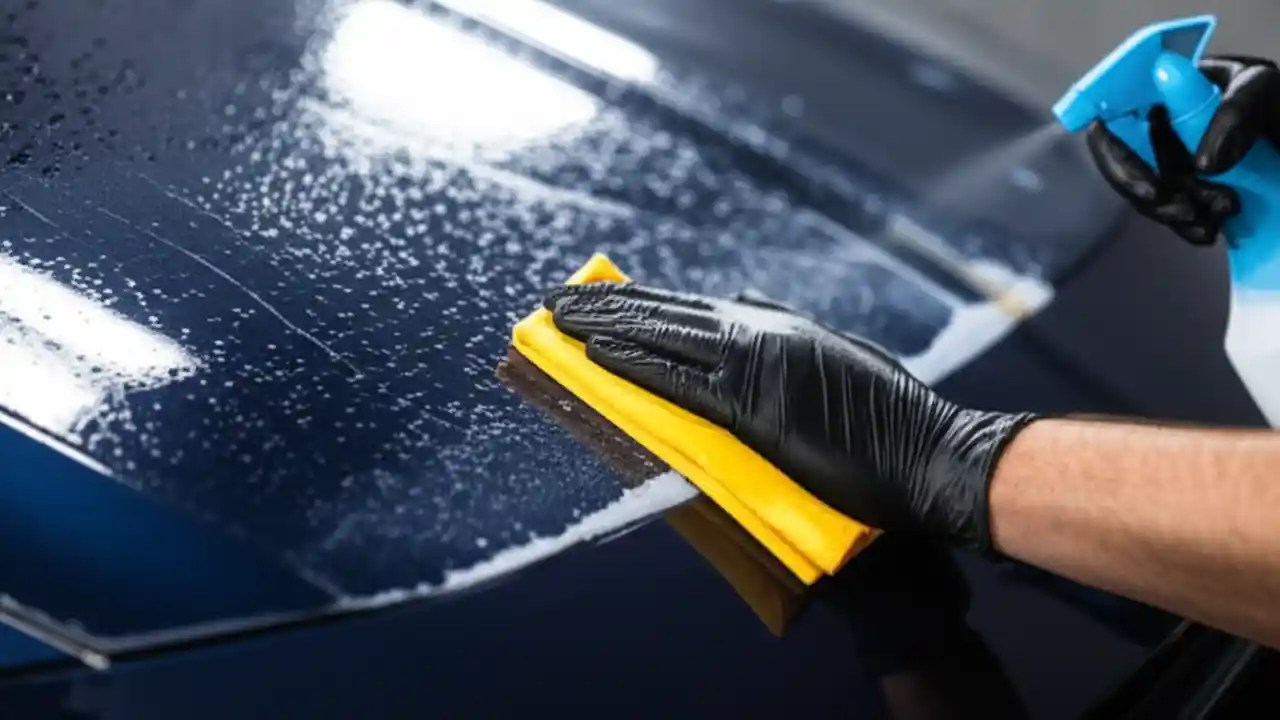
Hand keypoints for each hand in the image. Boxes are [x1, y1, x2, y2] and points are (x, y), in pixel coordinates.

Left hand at [544, 283, 1035, 550]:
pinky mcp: (755, 407)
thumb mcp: (835, 360)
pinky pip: (680, 381)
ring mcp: (757, 366)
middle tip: (558, 297)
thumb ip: (785, 332)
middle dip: (609, 304)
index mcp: (778, 327)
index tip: (604, 295)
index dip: (645, 301)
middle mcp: (762, 334)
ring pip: (665, 338)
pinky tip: (597, 355)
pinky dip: (636, 364)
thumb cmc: (889, 422)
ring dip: (606, 326)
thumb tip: (741, 303)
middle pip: (669, 314)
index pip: (695, 309)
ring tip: (558, 317)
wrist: (932, 453)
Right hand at [1086, 55, 1279, 245]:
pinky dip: (1186, 228)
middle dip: (1148, 193)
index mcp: (1161, 91)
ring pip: (1144, 195)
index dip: (1109, 150)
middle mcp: (1154, 127)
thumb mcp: (1259, 87)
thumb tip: (1202, 164)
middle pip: (1121, 165)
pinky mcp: (1182, 189)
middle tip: (1184, 210)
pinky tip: (1212, 228)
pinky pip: (1166, 214)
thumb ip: (1232, 113)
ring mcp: (1167, 160)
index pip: (1110, 116)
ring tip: (1225, 208)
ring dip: (1175, 212)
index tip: (1142, 184)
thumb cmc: (1273, 100)